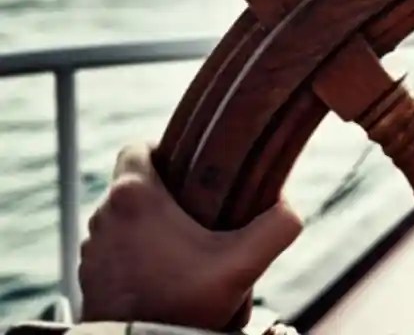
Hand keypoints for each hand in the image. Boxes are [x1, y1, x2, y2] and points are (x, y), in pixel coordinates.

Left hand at [79, 143, 302, 328]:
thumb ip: (278, 227)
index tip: (191, 169)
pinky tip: (163, 272)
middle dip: (165, 194)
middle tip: (199, 212)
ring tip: (183, 248)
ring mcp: (91, 246)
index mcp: (134, 196)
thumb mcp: (243, 264)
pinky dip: (135, 254)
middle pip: (134, 184)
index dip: (164, 150)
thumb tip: (289, 208)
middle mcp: (103, 215)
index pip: (137, 147)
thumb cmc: (184, 304)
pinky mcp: (87, 275)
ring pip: (123, 218)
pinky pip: (114, 249)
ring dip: (148, 226)